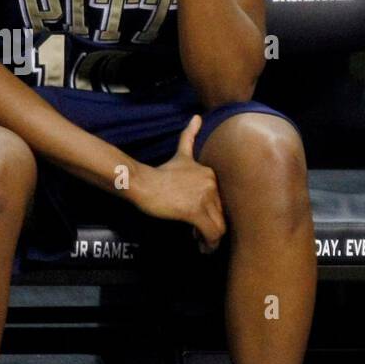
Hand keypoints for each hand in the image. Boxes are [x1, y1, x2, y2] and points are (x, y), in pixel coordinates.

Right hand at [130, 115, 225, 251]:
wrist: (142, 182)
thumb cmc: (160, 173)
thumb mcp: (181, 153)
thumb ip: (190, 137)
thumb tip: (197, 116)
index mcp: (211, 173)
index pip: (222, 201)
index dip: (213, 214)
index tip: (201, 221)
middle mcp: (212, 183)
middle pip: (222, 214)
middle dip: (214, 228)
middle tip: (201, 236)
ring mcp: (204, 198)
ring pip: (219, 226)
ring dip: (212, 239)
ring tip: (202, 245)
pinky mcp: (195, 211)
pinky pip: (211, 232)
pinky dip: (208, 243)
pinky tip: (202, 247)